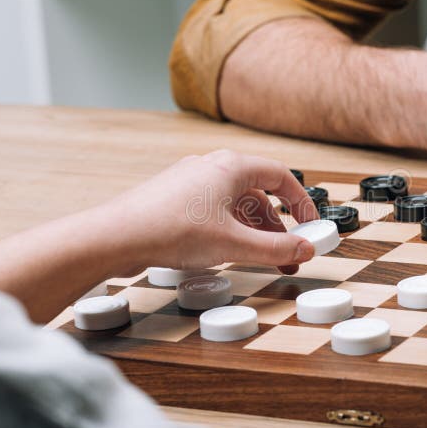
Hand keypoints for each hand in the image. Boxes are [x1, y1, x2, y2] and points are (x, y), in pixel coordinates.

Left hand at [104, 150, 319, 274]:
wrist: (115, 237)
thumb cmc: (172, 230)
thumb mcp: (234, 244)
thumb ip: (275, 248)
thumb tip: (304, 250)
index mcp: (231, 166)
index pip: (281, 177)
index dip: (301, 203)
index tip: (310, 226)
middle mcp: (211, 166)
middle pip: (258, 193)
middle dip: (277, 227)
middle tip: (289, 254)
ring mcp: (190, 182)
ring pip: (234, 205)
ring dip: (254, 232)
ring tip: (263, 260)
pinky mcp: (173, 199)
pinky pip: (213, 211)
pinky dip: (230, 230)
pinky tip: (228, 254)